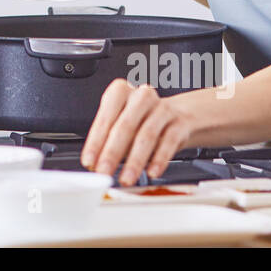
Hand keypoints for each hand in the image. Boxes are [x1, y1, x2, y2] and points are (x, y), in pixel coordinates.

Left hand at [80, 79, 194, 183]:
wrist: (181, 114)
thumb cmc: (143, 120)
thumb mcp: (122, 124)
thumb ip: (109, 141)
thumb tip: (96, 164)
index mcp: (120, 92)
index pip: (105, 118)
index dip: (95, 142)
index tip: (89, 161)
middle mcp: (141, 97)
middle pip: (125, 126)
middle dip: (112, 152)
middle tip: (104, 172)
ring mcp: (162, 108)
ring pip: (147, 135)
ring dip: (134, 161)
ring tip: (126, 178)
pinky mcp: (180, 122)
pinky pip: (169, 141)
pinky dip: (159, 159)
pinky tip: (152, 172)